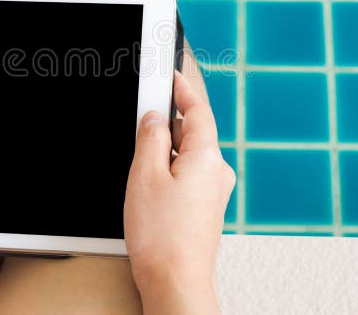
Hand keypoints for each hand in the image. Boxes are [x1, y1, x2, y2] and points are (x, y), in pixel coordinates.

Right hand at [124, 70, 234, 313]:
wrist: (176, 282)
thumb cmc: (162, 237)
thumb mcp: (145, 175)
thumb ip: (150, 138)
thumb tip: (153, 119)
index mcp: (207, 157)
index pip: (199, 110)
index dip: (183, 90)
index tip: (171, 76)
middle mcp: (217, 173)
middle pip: (193, 132)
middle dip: (167, 125)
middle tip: (141, 123)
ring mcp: (213, 192)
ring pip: (188, 156)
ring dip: (166, 152)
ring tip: (141, 168)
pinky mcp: (206, 208)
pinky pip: (188, 176)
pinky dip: (170, 171)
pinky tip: (150, 187)